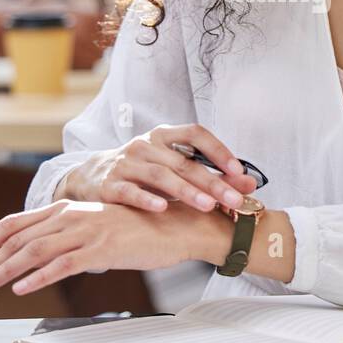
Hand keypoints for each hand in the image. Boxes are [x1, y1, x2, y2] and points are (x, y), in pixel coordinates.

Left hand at [0, 198, 226, 297]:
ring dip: (3, 272)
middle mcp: (72, 215)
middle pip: (18, 238)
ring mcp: (86, 230)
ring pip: (33, 251)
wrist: (179, 224)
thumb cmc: (141, 228)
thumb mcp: (99, 228)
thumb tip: (46, 258)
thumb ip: (72, 237)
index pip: (16, 222)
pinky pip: (62, 264)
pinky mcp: (102, 248)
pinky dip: (38, 277)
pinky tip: (21, 290)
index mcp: (68, 208)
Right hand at [63, 123, 257, 212]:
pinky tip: (162, 208)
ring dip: (186, 191)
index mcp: (163, 136)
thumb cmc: (143, 172)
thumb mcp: (174, 167)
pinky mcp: (110, 185)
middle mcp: (145, 145)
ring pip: (160, 175)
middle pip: (184, 161)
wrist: (92, 178)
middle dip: (212, 181)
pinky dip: (146, 199)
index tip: (238, 170)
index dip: (218, 150)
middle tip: (234, 199)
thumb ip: (210, 175)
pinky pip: (130, 191)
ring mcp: (126, 164)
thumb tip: (250, 185)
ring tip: (208, 205)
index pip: (195, 133)